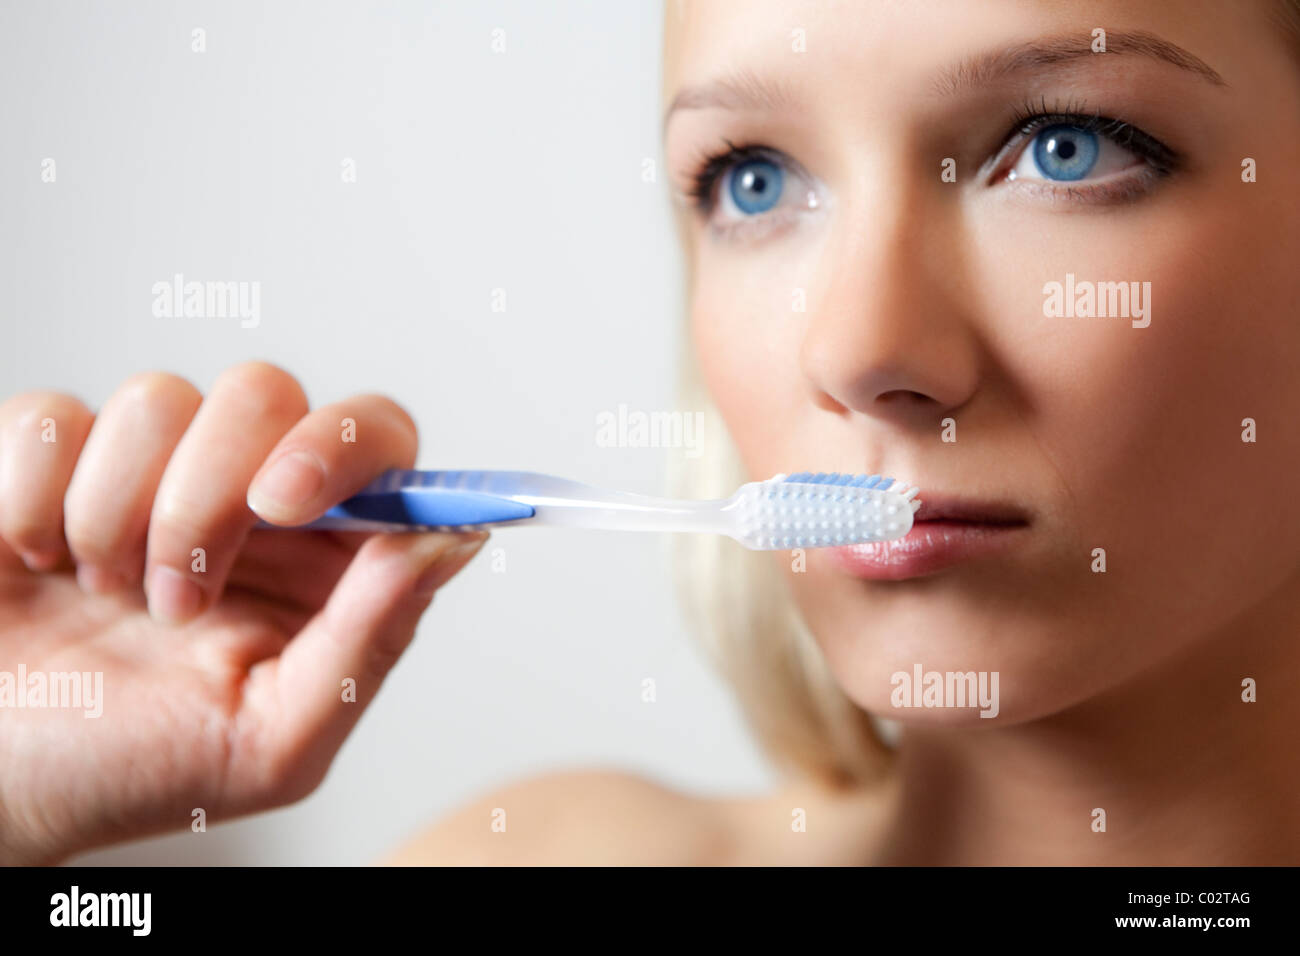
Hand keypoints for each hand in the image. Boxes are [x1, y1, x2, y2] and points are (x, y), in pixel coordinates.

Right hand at [0, 362, 484, 863]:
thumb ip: (371, 639)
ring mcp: (148, 467)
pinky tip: (35, 566)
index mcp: (320, 553)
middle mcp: (244, 494)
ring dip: (116, 518)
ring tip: (107, 599)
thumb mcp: (274, 740)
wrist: (1, 783)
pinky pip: (50, 420)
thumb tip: (451, 540)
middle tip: (174, 603)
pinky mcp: (52, 457)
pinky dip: (31, 504)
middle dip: (207, 499)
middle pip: (264, 395)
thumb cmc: (139, 767)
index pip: (375, 440)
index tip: (285, 499)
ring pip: (157, 399)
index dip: (342, 446)